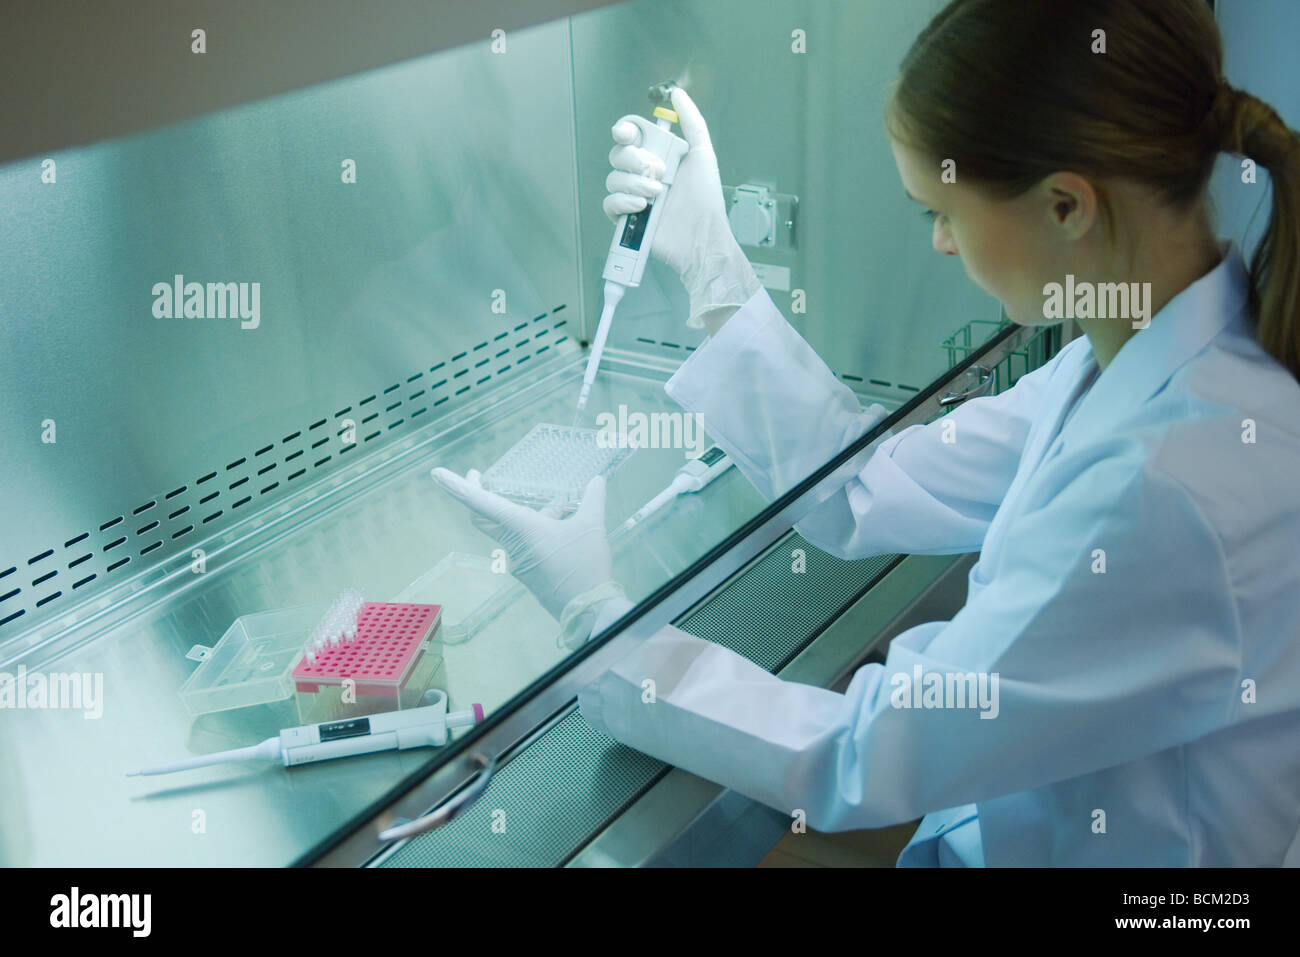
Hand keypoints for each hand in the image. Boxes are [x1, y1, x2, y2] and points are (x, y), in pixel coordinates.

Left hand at [430, 469, 623, 644]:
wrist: (585, 609)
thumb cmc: (582, 564)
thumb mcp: (592, 526)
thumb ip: (593, 499)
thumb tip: (598, 480)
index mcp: (520, 527)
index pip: (479, 503)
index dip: (457, 486)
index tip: (437, 474)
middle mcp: (512, 542)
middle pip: (484, 515)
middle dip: (479, 494)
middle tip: (480, 475)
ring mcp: (519, 559)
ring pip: (514, 527)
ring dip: (531, 512)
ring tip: (564, 504)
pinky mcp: (529, 571)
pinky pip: (527, 542)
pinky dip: (541, 529)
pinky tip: (566, 527)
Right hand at [603, 87, 760, 330]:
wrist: (702, 235)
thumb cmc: (706, 199)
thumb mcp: (703, 154)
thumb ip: (692, 122)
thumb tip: (678, 93)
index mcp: (657, 155)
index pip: (630, 135)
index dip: (624, 130)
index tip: (628, 134)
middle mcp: (642, 173)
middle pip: (618, 154)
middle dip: (635, 160)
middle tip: (659, 172)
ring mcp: (633, 195)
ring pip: (613, 178)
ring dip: (634, 183)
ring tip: (657, 194)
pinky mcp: (626, 218)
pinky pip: (609, 202)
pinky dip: (623, 201)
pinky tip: (643, 207)